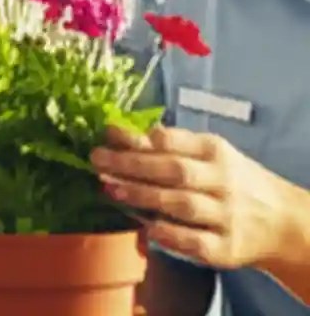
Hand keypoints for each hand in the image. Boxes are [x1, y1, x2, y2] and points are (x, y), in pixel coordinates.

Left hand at [91, 125, 303, 269]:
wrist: (281, 221)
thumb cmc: (230, 181)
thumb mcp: (206, 156)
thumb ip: (164, 146)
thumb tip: (114, 131)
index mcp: (216, 152)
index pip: (175, 142)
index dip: (139, 139)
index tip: (106, 135)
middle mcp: (223, 182)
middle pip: (175, 171)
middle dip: (133, 165)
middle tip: (97, 161)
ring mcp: (226, 216)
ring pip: (183, 205)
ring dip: (144, 196)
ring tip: (111, 188)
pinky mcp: (226, 248)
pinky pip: (196, 242)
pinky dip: (172, 235)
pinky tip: (148, 229)